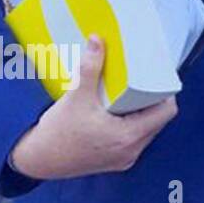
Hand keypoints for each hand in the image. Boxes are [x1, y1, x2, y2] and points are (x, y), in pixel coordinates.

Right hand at [8, 35, 177, 180]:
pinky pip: (134, 140)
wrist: (36, 161)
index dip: (166, 94)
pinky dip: (131, 126)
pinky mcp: (114, 162)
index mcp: (129, 136)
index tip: (158, 79)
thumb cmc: (57, 132)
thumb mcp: (76, 97)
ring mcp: (124, 159)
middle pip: (158, 121)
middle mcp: (131, 151)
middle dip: (153, 101)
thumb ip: (90, 68)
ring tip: (132, 96)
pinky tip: (119, 113)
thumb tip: (98, 40)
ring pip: (147, 131)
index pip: (166, 112)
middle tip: (144, 83)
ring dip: (142, 114)